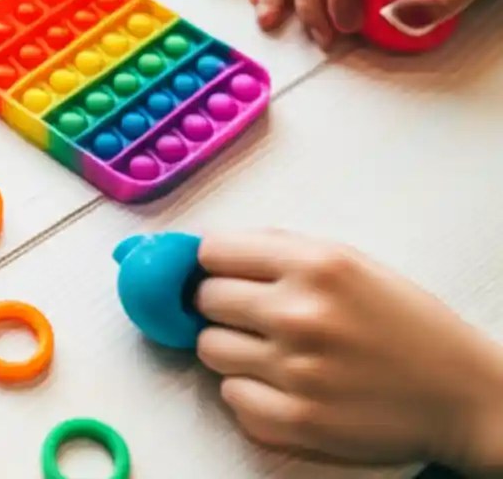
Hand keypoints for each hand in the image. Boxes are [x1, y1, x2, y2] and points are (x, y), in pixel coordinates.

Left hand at [194, 230, 502, 472]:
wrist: (463, 395)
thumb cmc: (405, 323)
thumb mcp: (351, 263)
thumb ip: (279, 251)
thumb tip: (206, 249)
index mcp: (316, 264)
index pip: (211, 252)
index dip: (213, 263)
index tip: (223, 274)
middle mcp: (299, 312)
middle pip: (204, 299)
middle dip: (222, 305)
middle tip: (253, 315)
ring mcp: (295, 369)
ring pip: (208, 348)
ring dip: (231, 349)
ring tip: (272, 351)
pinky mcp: (296, 418)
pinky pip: (231, 395)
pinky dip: (249, 390)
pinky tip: (283, 385)